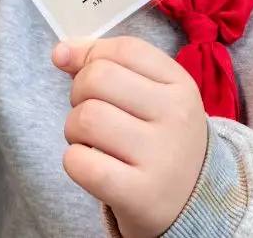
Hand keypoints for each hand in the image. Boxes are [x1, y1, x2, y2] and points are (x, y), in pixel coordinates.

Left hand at [53, 37, 207, 237]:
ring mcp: (161, 156)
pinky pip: (81, 163)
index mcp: (181, 85)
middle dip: (78, 95)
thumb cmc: (160, 139)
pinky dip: (74, 162)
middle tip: (91, 117)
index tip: (90, 77)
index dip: (93, 57)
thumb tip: (60, 52)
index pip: (125, 49)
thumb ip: (106, 64)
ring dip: (74, 130)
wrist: (192, 203)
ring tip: (91, 142)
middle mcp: (176, 116)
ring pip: (86, 118)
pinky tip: (91, 166)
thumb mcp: (151, 96)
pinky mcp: (140, 194)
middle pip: (98, 78)